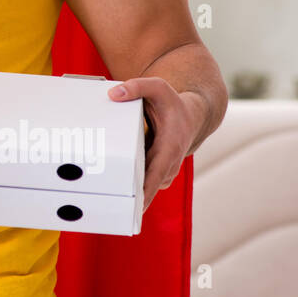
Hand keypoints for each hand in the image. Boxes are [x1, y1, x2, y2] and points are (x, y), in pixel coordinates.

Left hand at [109, 78, 209, 212]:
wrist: (192, 116)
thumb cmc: (173, 103)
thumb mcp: (158, 88)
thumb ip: (137, 87)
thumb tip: (113, 94)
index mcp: (169, 148)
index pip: (156, 176)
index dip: (146, 193)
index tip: (134, 209)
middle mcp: (168, 164)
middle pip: (146, 186)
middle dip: (129, 198)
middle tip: (107, 205)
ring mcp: (163, 170)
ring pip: (144, 186)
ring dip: (128, 192)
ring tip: (105, 199)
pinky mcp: (157, 171)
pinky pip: (143, 182)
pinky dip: (130, 185)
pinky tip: (112, 187)